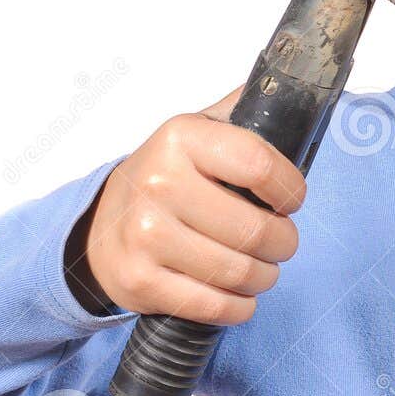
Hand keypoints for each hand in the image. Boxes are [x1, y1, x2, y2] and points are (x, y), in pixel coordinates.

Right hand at [80, 86, 304, 324]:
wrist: (100, 226)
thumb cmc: (166, 178)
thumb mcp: (198, 132)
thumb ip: (243, 112)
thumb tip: (294, 89)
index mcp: (181, 138)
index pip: (261, 165)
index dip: (291, 188)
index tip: (292, 199)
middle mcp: (159, 184)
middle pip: (256, 229)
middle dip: (284, 242)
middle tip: (281, 241)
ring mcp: (146, 236)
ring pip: (240, 271)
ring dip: (265, 276)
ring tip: (262, 267)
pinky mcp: (141, 282)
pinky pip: (214, 306)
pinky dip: (240, 306)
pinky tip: (240, 294)